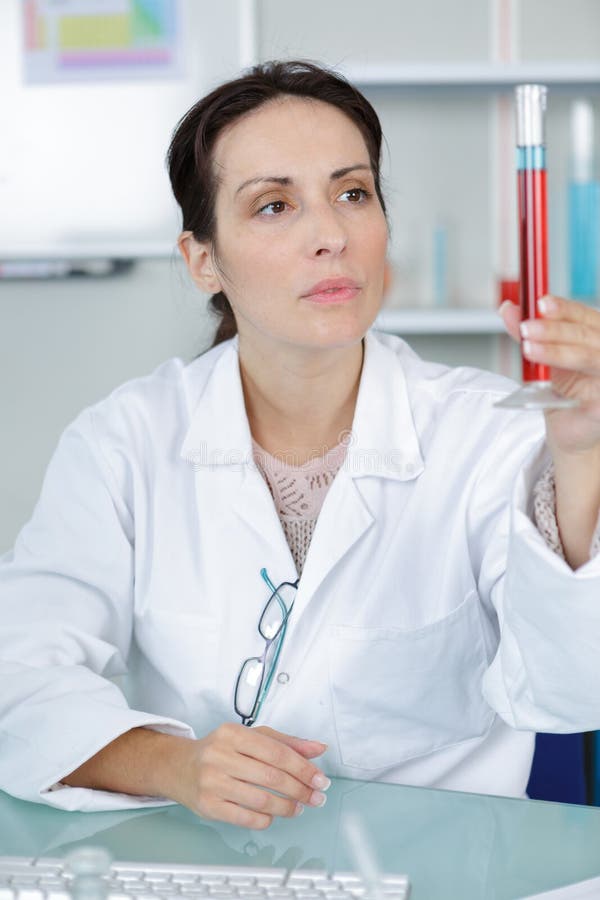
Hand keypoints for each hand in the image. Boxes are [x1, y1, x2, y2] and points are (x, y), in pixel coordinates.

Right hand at [167, 723, 329, 828]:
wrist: (178, 767)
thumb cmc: (220, 750)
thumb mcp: (251, 737)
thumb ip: (285, 742)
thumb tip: (318, 749)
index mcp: (233, 734)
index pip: (277, 752)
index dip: (303, 768)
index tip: (320, 779)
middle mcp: (220, 756)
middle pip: (271, 777)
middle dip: (300, 790)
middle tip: (315, 796)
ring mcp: (212, 782)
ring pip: (260, 800)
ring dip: (286, 807)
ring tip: (298, 807)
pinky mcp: (208, 806)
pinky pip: (245, 818)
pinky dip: (265, 819)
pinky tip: (272, 815)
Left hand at [500, 295, 599, 454]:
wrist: (569, 432)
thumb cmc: (563, 396)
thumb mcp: (543, 359)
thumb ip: (529, 334)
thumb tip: (508, 308)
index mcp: (595, 338)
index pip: (582, 316)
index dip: (562, 308)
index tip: (539, 302)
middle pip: (584, 333)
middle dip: (552, 329)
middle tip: (526, 327)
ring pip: (587, 355)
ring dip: (555, 350)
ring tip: (528, 348)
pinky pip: (591, 386)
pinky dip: (568, 376)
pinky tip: (547, 376)